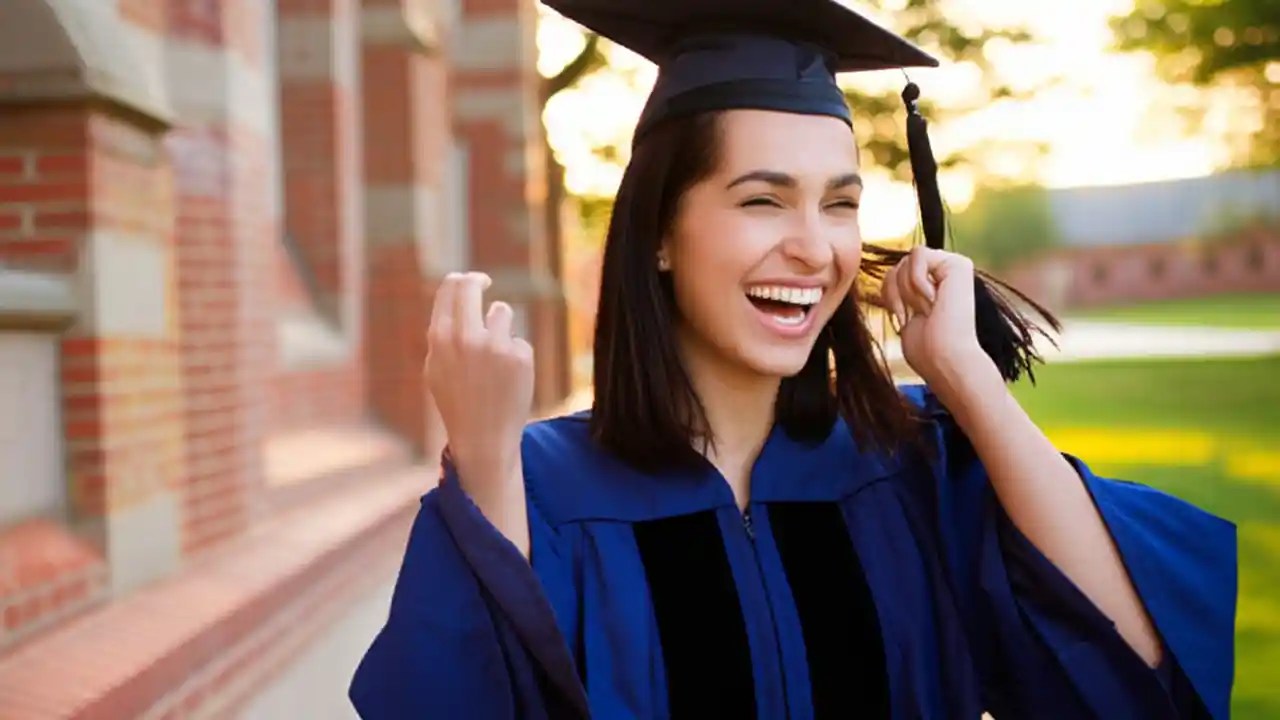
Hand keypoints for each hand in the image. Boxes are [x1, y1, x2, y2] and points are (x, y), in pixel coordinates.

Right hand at [426, 272, 533, 492]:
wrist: (484, 437)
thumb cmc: (457, 402)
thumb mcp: (437, 368)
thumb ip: (442, 334)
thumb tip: (453, 295)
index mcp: (440, 338)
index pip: (449, 289)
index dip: (460, 280)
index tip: (470, 279)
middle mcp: (466, 337)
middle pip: (472, 287)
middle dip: (478, 281)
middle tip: (486, 281)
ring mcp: (495, 345)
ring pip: (501, 312)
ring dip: (500, 328)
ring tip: (494, 361)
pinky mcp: (520, 355)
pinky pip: (519, 341)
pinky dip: (515, 356)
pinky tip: (508, 380)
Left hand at [880, 247, 996, 398]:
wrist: (946, 360)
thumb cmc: (926, 349)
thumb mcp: (904, 312)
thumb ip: (900, 288)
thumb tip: (889, 271)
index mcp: (933, 284)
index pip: (893, 274)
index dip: (891, 297)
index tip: (906, 320)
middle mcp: (945, 273)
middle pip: (897, 265)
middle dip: (897, 294)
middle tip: (919, 316)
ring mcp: (953, 267)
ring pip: (906, 260)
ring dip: (909, 291)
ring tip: (929, 310)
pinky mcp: (959, 264)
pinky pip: (918, 254)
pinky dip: (917, 280)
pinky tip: (934, 301)